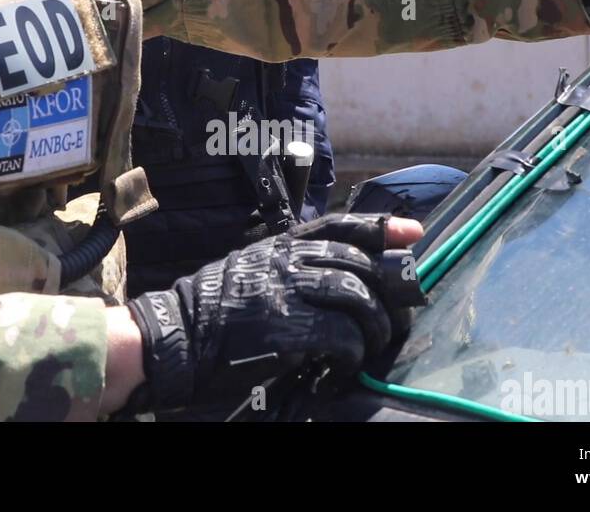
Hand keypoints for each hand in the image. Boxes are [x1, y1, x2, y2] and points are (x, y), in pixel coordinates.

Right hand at [125, 214, 422, 411]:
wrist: (175, 338)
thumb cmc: (212, 311)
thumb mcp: (251, 271)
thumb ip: (290, 267)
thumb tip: (337, 278)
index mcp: (281, 245)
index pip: (341, 225)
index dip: (381, 227)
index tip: (414, 233)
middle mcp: (288, 259)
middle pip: (359, 262)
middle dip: (388, 290)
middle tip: (396, 316)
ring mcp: (288, 290)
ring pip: (359, 297)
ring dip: (373, 326)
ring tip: (370, 346)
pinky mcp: (289, 326)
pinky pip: (343, 335)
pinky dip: (352, 352)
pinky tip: (344, 364)